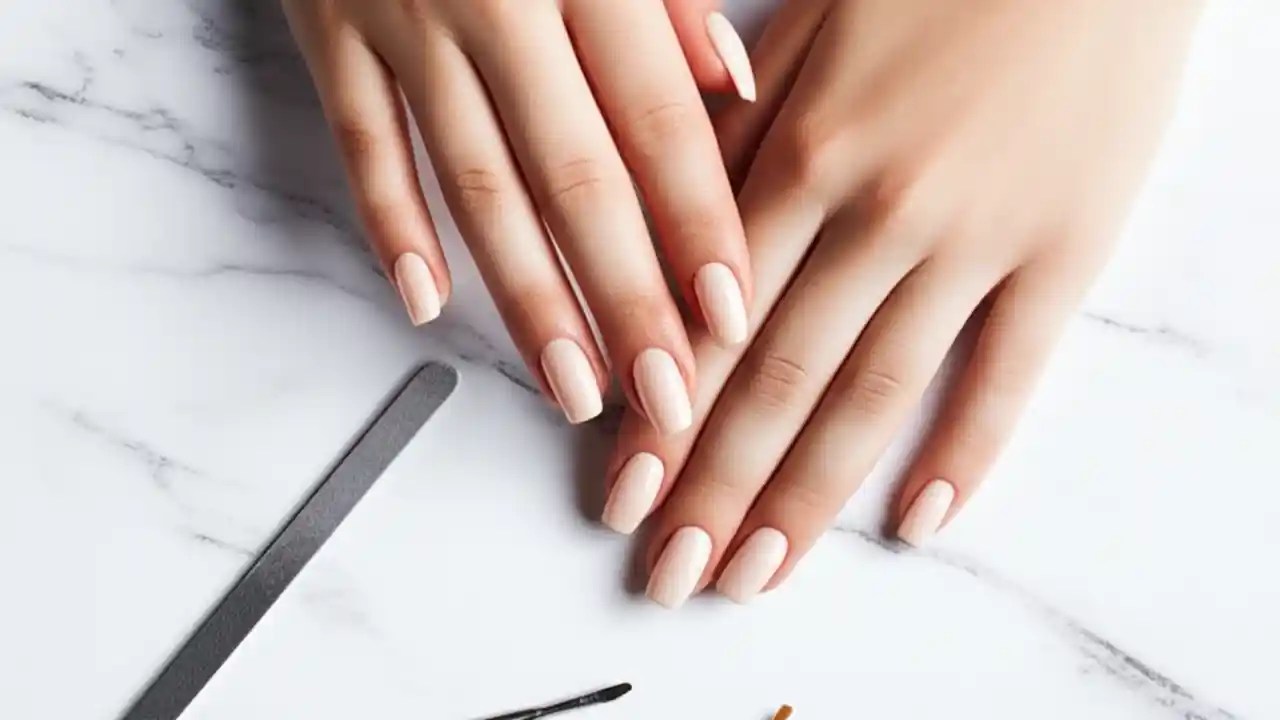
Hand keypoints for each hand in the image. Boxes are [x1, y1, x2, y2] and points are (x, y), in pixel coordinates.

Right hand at [283, 0, 756, 430]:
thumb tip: (732, 95)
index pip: (655, 122)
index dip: (697, 226)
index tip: (731, 317)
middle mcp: (495, 5)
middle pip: (573, 178)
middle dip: (626, 300)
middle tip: (667, 399)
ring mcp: (402, 23)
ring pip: (474, 184)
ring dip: (526, 298)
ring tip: (572, 387)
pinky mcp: (329, 33)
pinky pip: (363, 145)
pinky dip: (392, 228)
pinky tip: (427, 308)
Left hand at [602, 0, 1202, 605]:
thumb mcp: (812, 26)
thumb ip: (740, 135)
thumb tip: (675, 233)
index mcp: (803, 152)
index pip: (709, 318)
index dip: (660, 420)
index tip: (622, 498)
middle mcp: (876, 211)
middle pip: (775, 379)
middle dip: (712, 489)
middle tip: (667, 573)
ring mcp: (974, 238)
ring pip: (872, 393)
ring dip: (807, 497)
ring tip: (757, 574)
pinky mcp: (1064, 248)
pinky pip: (1009, 370)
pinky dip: (968, 451)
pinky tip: (920, 520)